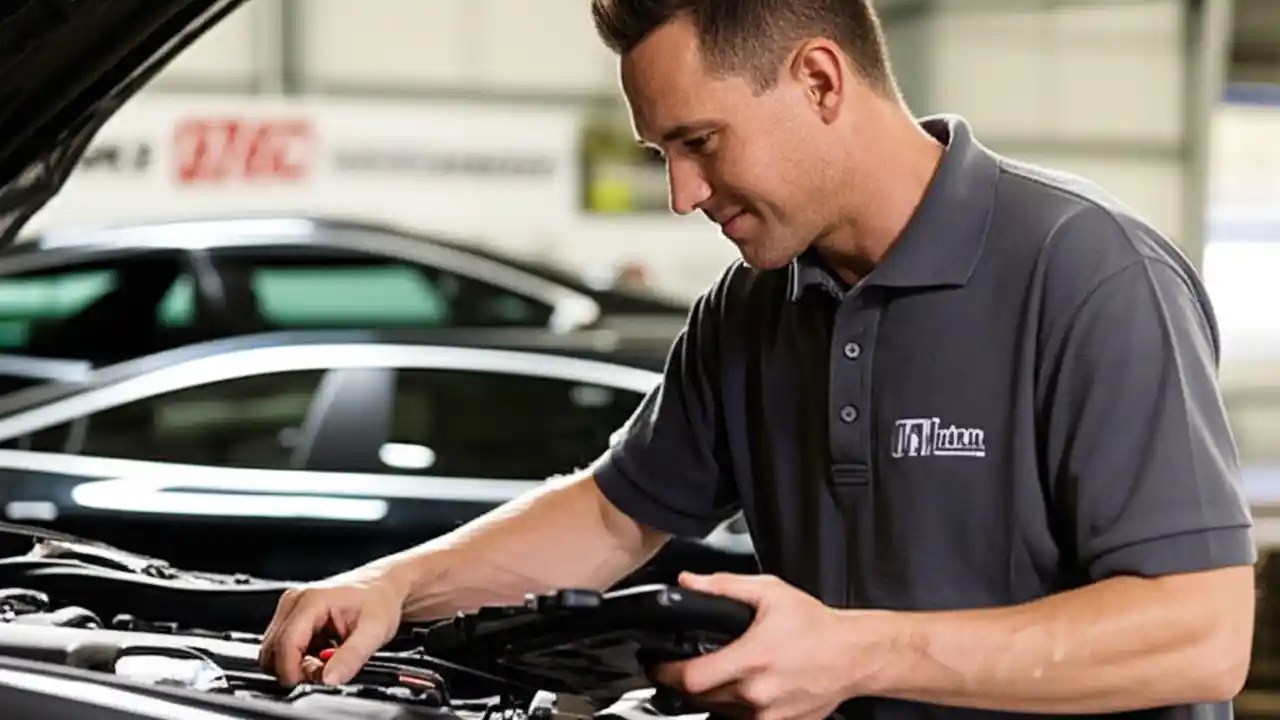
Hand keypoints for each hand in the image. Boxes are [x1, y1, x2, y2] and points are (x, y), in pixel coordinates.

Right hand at [257, 566, 406, 686]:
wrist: (384, 586)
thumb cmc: (379, 601)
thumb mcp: (374, 632)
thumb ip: (351, 657)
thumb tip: (330, 680)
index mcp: (311, 601)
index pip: (285, 645)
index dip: (293, 671)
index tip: (312, 682)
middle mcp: (295, 600)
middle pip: (273, 649)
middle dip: (294, 669)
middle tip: (324, 670)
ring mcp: (291, 606)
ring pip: (275, 649)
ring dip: (295, 664)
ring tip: (326, 660)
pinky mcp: (293, 615)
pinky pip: (283, 645)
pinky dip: (298, 656)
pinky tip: (321, 652)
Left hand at [652, 572, 869, 719]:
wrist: (853, 655)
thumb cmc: (816, 626)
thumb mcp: (770, 592)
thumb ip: (724, 586)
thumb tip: (690, 582)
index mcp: (751, 659)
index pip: (692, 678)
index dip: (667, 673)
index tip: (658, 666)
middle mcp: (757, 693)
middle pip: (700, 698)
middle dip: (686, 683)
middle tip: (683, 669)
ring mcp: (768, 715)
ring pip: (719, 713)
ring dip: (710, 698)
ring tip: (715, 677)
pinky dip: (734, 711)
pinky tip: (739, 693)